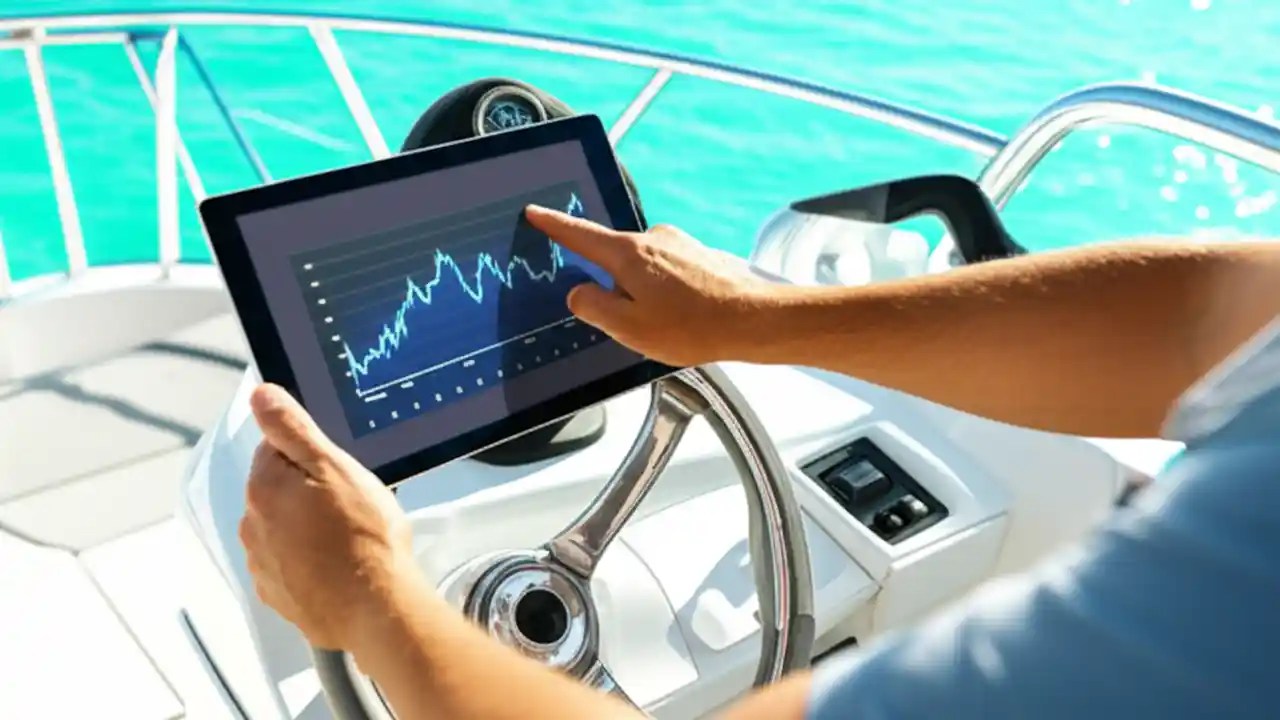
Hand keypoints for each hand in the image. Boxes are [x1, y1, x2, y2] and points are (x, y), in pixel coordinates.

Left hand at [239, 383, 414, 649]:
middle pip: (277, 490)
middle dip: (307, 492)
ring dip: (306, 528)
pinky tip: (337, 566)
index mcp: (264, 487)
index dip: (311, 455)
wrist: (376, 607)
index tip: (339, 472)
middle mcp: (252, 525)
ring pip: (282, 529)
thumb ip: (293, 429)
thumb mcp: (336, 467)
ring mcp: (262, 564)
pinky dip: (307, 562)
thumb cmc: (364, 536)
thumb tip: (259, 395)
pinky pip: (288, 565)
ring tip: (347, 540)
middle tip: (350, 505)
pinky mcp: (277, 594)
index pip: (275, 449)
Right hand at [525, 206, 778, 365]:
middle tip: (640, 324)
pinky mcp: (699, 254)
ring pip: (644, 270)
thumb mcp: (628, 328)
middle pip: (614, 260)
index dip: (554, 225)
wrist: (754, 319)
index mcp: (629, 255)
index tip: (535, 212)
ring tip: (671, 326)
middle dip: (617, 291)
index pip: (580, 235)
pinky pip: (670, 273)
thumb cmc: (693, 327)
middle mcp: (653, 239)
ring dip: (648, 296)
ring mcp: (679, 244)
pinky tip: (687, 317)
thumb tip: (579, 293)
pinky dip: (670, 294)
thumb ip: (593, 307)